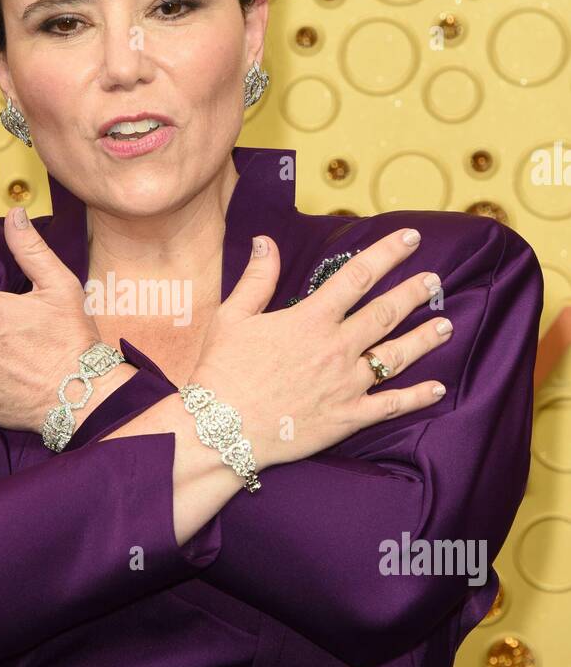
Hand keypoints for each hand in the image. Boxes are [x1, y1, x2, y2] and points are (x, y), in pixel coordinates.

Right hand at [193, 227, 451, 471]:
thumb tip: (265, 242)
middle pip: (386, 313)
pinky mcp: (347, 418)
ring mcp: (346, 384)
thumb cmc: (222, 371)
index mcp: (310, 319)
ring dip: (424, 338)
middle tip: (435, 281)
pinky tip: (438, 389)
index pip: (358, 276)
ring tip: (445, 325)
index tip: (411, 238)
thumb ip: (257, 278)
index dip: (388, 253)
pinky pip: (391, 406)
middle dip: (414, 294)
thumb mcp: (232, 317)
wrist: (221, 429)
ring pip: (396, 356)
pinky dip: (417, 397)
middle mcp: (336, 348)